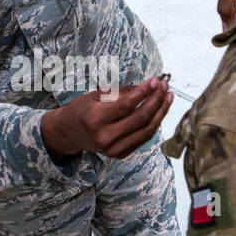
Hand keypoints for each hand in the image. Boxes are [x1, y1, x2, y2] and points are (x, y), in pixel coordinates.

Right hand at [40, 76, 172, 159]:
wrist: (68, 134)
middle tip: (164, 86)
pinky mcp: (120, 154)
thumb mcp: (96, 96)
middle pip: (140, 118)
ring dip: (160, 112)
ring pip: (147, 130)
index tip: (155, 80)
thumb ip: (121, 92)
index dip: (144, 92)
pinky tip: (159, 110)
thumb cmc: (81, 110)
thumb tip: (148, 85)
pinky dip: (154, 123)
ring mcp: (114, 149)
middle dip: (156, 100)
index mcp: (95, 119)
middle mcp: (105, 137)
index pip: (127, 105)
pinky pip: (144, 138)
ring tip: (167, 97)